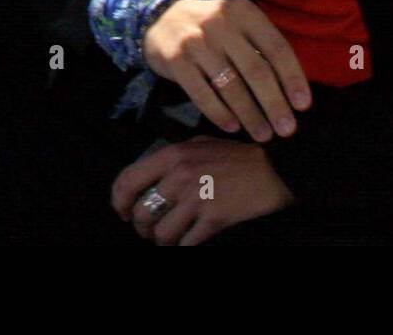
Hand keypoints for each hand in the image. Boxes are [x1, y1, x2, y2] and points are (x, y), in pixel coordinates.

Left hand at [112, 137, 294, 245]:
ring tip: (172, 237)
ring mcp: (197, 198)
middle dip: (144, 228)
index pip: (128, 180)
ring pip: (162, 234)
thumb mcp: (200, 144)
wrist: (274, 169)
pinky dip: (185, 247)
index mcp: (173, 155)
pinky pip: (186, 245)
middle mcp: (180, 176)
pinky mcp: (214, 219)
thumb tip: (148, 176)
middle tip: (152, 230)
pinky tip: (190, 241)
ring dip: (164, 241)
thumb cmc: (235, 156)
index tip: (123, 213)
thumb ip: (174, 158)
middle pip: (142, 214)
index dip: (118, 202)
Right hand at [142, 0, 310, 142]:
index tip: (303, 105)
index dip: (292, 78)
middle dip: (274, 103)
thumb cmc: (212, 29)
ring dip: (250, 115)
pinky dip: (219, 113)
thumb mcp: (238, 25)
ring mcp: (196, 41)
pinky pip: (202, 93)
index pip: (276, 47)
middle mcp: (221, 23)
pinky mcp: (176, 60)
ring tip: (263, 134)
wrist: (161, 18)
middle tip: (287, 128)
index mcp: (244, 12)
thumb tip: (290, 90)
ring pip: (230, 85)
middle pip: (255, 70)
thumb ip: (260, 48)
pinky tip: (232, 127)